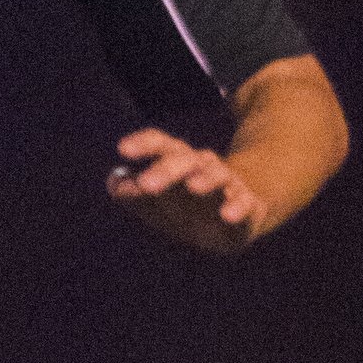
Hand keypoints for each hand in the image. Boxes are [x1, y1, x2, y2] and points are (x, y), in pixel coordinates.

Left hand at [107, 127, 269, 254]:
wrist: (232, 219)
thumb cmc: (184, 204)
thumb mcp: (156, 200)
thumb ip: (133, 192)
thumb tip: (114, 181)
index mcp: (178, 161)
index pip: (161, 144)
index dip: (144, 144)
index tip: (123, 149)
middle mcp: (202, 167)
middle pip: (184, 160)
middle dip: (166, 170)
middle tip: (145, 185)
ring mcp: (227, 184)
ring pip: (217, 175)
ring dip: (205, 179)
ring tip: (192, 187)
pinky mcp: (249, 205)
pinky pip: (244, 203)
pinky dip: (237, 207)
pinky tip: (228, 214)